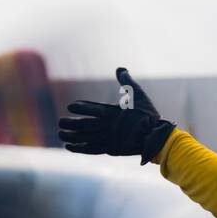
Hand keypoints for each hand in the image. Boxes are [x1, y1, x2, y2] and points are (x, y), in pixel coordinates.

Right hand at [58, 67, 175, 163]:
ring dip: (73, 135)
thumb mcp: (137, 95)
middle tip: (60, 121)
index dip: (82, 108)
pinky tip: (69, 146)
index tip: (71, 106)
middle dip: (72, 123)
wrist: (156, 134)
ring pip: (86, 136)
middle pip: (85, 124)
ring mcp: (108, 137)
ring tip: (60, 133)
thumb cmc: (148, 115)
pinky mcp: (110, 148)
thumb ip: (127, 82)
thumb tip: (120, 68)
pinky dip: (81, 148)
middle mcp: (108, 125)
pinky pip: (92, 149)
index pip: (93, 109)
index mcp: (112, 113)